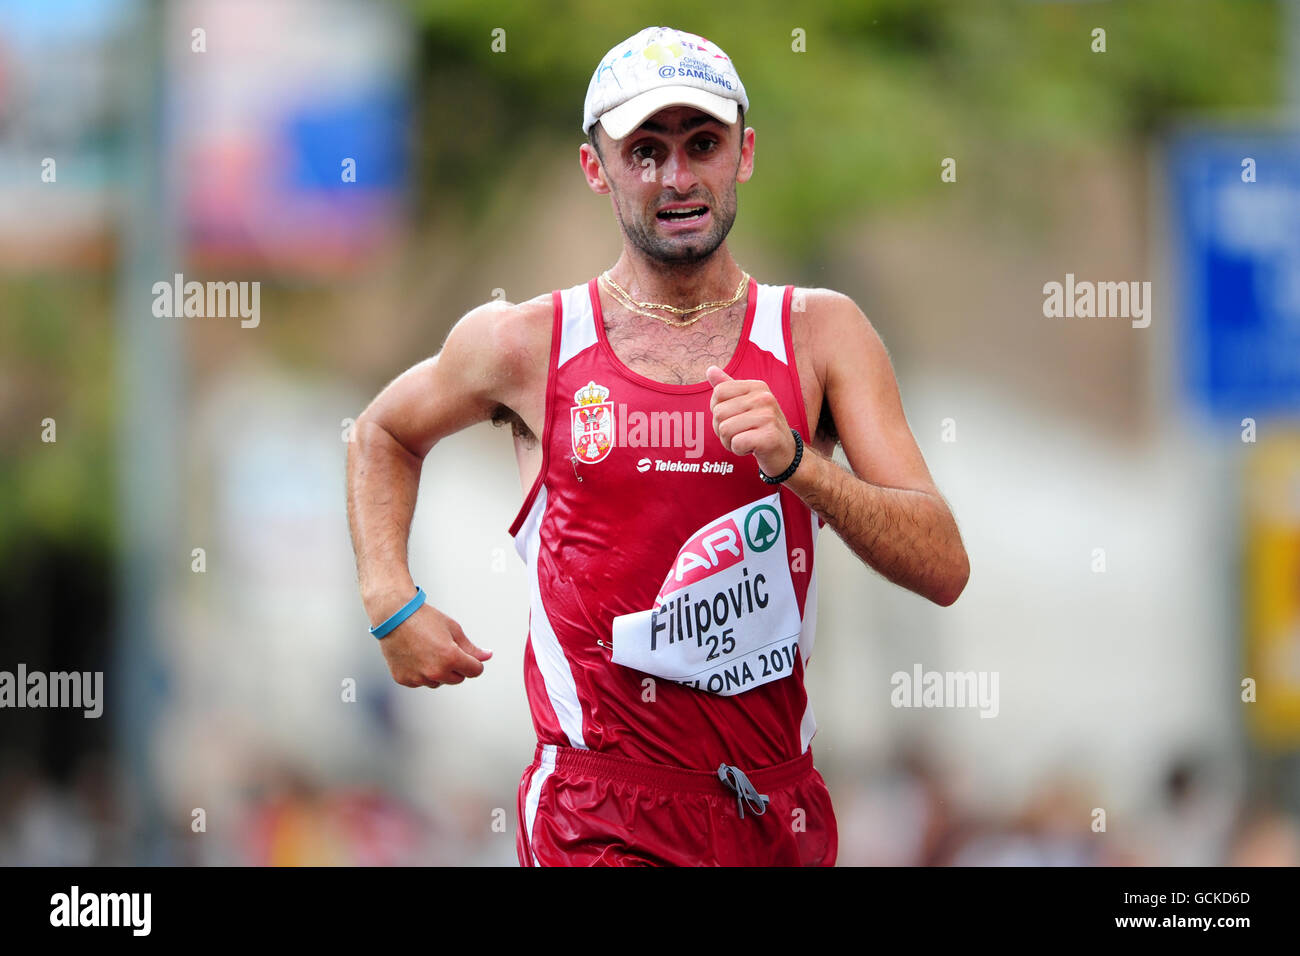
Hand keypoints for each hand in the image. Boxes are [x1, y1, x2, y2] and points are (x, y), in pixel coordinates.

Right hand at [373, 601, 492, 688]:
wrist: (393, 616)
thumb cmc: (424, 618)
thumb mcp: (453, 629)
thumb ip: (471, 648)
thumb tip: (487, 657)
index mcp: (450, 658)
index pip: (475, 671)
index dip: (473, 662)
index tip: (466, 654)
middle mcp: (435, 672)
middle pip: (458, 679)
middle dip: (456, 667)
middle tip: (444, 648)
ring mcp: (418, 678)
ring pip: (438, 682)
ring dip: (438, 671)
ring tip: (427, 650)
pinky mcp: (404, 679)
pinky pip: (420, 681)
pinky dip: (420, 673)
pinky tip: (415, 655)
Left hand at [706, 365, 796, 477]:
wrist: (785, 453)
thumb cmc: (761, 428)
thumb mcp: (746, 404)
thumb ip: (727, 387)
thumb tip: (710, 369)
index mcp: (757, 386)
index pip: (719, 392)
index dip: (719, 410)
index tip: (735, 418)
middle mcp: (764, 398)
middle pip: (719, 413)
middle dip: (722, 430)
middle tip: (741, 433)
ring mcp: (769, 417)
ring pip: (725, 430)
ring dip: (730, 442)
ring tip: (746, 441)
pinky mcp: (769, 437)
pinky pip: (736, 443)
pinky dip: (739, 450)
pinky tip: (752, 449)